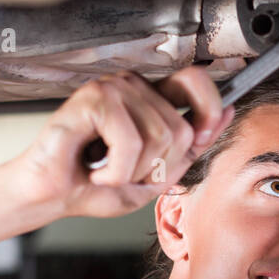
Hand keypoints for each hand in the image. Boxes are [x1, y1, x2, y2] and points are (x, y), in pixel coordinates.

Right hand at [9, 67, 234, 220]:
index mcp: (150, 99)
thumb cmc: (95, 185)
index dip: (208, 110)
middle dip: (160, 167)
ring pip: (159, 136)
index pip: (196, 81)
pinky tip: (95, 169)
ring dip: (135, 171)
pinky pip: (130, 142)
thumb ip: (191, 146)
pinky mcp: (92, 99)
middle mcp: (132, 87)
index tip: (196, 139)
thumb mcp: (158, 174)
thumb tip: (226, 112)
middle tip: (129, 173)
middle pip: (180, 128)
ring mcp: (112, 89)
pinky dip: (115, 170)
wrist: (52, 197)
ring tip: (109, 170)